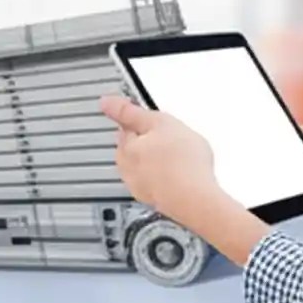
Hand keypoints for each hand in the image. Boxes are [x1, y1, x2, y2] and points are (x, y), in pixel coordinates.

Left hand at [99, 95, 225, 229]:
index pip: (127, 127)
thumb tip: (106, 102)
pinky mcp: (156, 200)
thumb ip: (130, 112)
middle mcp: (127, 170)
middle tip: (174, 137)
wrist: (196, 199)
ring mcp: (141, 187)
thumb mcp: (159, 122)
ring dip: (160, 160)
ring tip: (181, 157)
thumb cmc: (182, 163)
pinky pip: (158, 182)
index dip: (145, 121)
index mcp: (126, 148)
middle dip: (152, 141)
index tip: (158, 120)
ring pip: (147, 166)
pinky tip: (182, 174)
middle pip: (136, 147)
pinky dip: (167, 177)